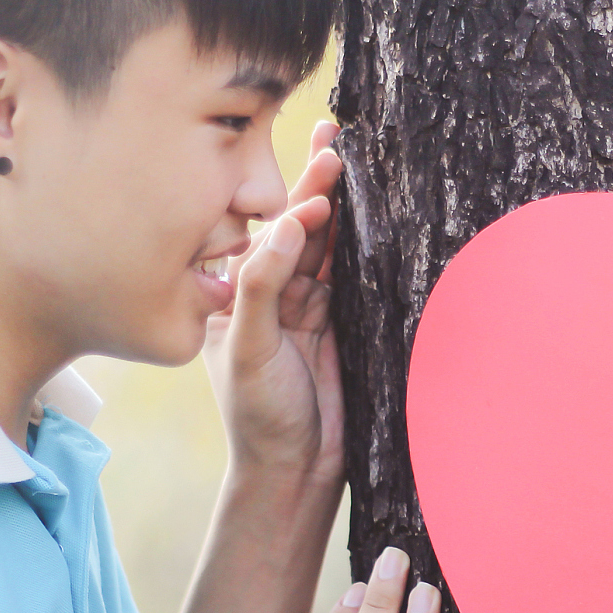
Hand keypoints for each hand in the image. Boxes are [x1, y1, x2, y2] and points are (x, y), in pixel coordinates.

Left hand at [204, 120, 344, 482]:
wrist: (297, 472)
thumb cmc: (258, 416)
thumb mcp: (250, 348)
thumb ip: (264, 283)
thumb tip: (289, 222)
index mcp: (236, 295)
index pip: (267, 234)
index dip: (293, 200)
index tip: (321, 172)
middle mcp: (272, 296)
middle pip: (300, 230)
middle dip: (319, 187)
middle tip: (338, 140)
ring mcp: (309, 310)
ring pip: (329, 248)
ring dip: (343, 208)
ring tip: (358, 160)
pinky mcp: (342, 326)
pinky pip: (354, 277)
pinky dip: (364, 246)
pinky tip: (375, 213)